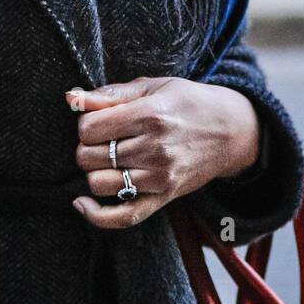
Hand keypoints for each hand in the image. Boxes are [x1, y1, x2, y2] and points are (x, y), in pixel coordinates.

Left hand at [66, 77, 260, 229]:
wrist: (232, 131)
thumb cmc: (189, 102)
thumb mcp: (153, 86)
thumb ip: (111, 93)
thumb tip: (71, 97)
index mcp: (150, 115)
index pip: (90, 128)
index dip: (84, 123)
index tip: (96, 120)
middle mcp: (155, 148)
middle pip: (90, 157)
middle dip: (87, 147)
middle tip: (102, 139)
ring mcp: (160, 177)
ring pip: (100, 184)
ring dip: (94, 172)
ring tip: (106, 160)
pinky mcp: (165, 197)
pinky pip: (124, 217)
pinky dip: (97, 215)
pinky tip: (83, 203)